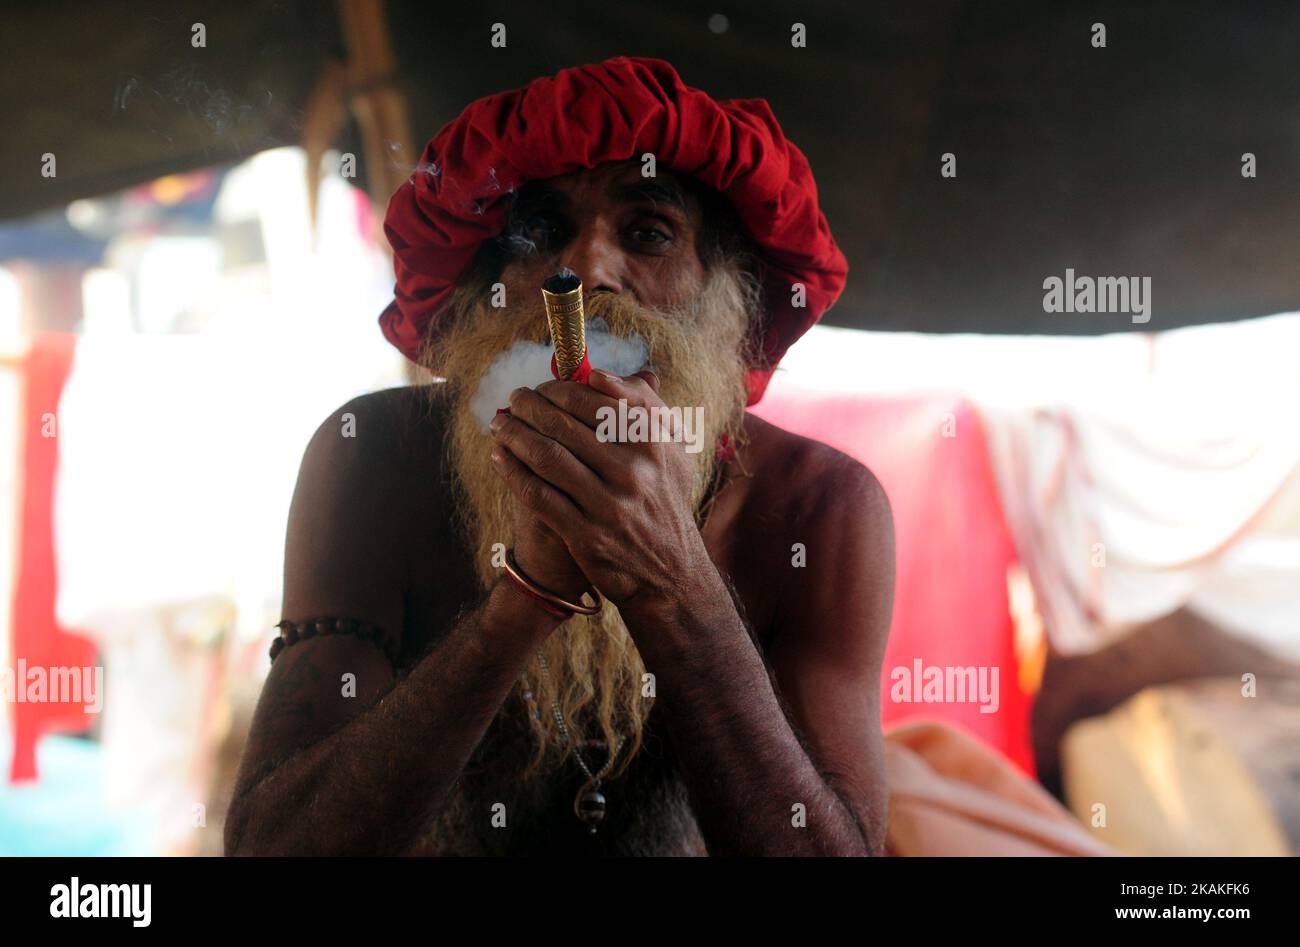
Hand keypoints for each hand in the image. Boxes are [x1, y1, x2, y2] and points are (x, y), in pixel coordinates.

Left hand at [489, 369, 710, 608]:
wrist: (670, 574)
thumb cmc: (665, 502)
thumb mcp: (674, 454)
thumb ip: (650, 409)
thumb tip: (613, 373)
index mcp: (655, 444)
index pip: (597, 400)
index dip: (562, 388)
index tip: (545, 386)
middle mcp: (634, 472)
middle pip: (565, 425)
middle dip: (530, 406)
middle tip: (515, 398)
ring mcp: (609, 505)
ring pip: (546, 456)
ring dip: (514, 434)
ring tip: (500, 423)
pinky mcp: (585, 535)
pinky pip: (538, 494)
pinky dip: (512, 471)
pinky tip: (499, 457)